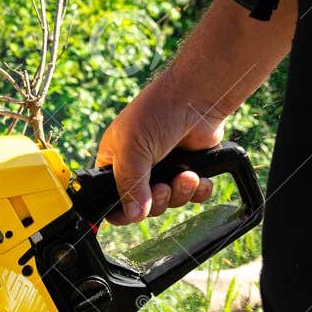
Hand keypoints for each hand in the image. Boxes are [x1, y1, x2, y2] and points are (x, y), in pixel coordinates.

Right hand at [97, 72, 227, 224]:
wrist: (198, 96)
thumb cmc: (157, 112)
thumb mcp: (132, 150)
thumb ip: (129, 186)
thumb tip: (133, 215)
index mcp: (116, 163)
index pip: (112, 200)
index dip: (122, 212)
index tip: (134, 214)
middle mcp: (139, 169)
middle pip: (143, 207)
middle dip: (157, 201)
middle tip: (164, 186)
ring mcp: (165, 170)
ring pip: (169, 202)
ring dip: (179, 193)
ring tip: (186, 176)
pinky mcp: (189, 169)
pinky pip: (192, 195)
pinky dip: (197, 191)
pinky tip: (198, 178)